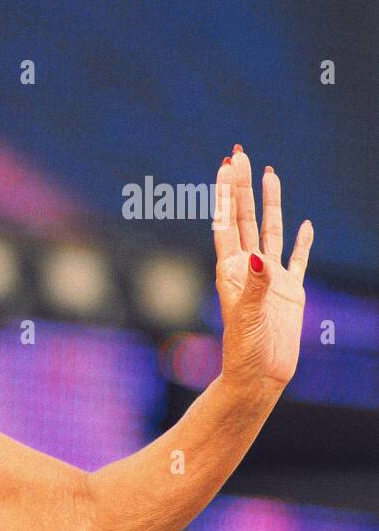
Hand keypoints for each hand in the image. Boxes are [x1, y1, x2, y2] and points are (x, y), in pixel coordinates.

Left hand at [212, 145, 313, 393]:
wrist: (259, 376)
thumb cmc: (245, 351)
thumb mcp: (247, 317)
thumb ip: (255, 286)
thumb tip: (259, 258)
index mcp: (231, 271)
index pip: (226, 223)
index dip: (226, 194)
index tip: (225, 166)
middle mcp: (249, 268)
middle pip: (246, 217)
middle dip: (243, 186)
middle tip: (240, 154)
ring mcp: (270, 278)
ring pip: (270, 230)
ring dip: (270, 203)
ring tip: (269, 174)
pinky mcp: (290, 291)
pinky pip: (296, 259)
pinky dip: (300, 240)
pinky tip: (304, 224)